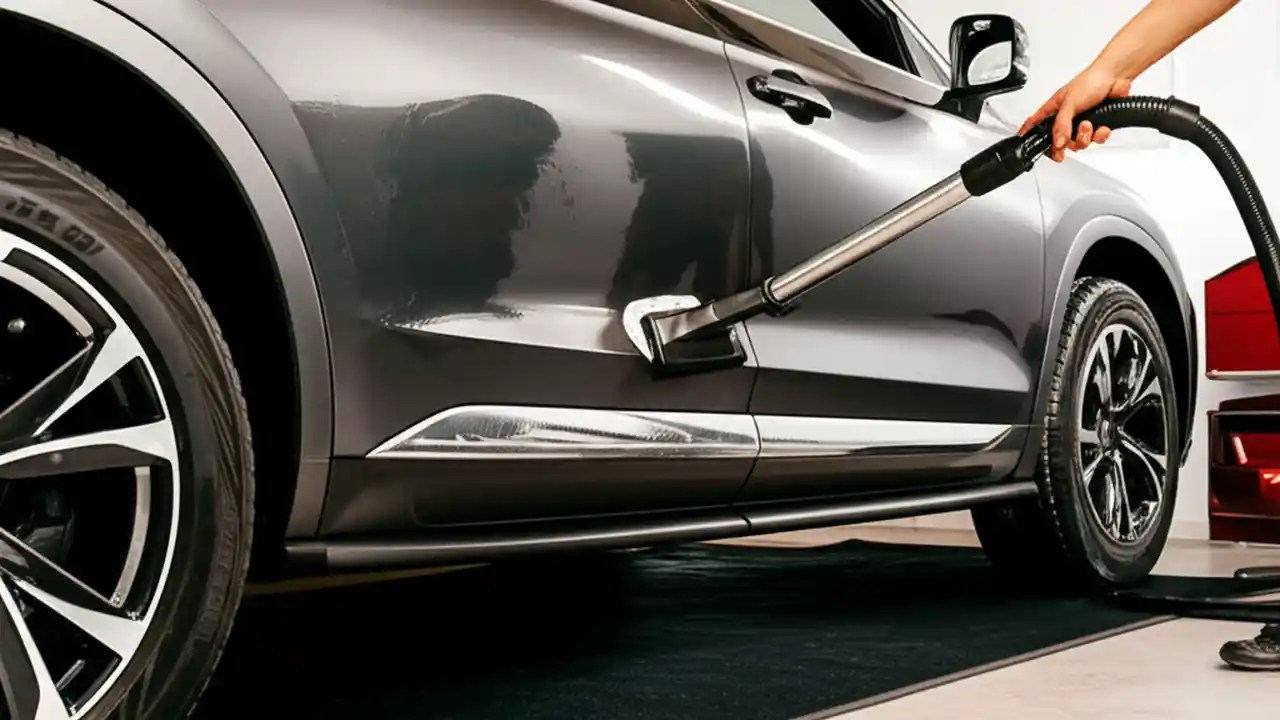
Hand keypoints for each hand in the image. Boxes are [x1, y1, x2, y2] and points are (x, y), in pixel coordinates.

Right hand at [1018, 65, 1132, 161]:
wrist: (1116, 77)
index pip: (1035, 123)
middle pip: (1059, 141)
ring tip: (1089, 125)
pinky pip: (1096, 140)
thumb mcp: (1069, 103)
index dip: (1028, 134)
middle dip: (1067, 143)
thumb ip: (1061, 125)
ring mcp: (1081, 122)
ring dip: (1085, 137)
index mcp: (1054, 109)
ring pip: (1079, 143)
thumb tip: (1058, 143)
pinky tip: (1101, 126)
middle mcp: (1066, 117)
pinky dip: (1100, 135)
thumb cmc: (1091, 81)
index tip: (1025, 143)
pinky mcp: (1097, 124)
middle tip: (1068, 141)